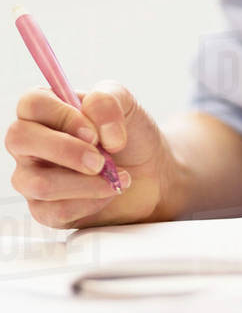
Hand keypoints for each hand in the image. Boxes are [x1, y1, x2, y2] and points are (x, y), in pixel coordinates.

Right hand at [5, 81, 179, 228]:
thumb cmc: (130, 135)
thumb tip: (96, 132)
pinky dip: (91, 202)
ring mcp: (32, 176)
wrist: (151, 174)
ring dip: (86, 183)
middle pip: (19, 139)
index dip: (62, 116)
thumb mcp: (127, 105)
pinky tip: (108, 192)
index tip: (94, 132)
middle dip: (66, 151)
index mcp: (46, 109)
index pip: (32, 103)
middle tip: (100, 159)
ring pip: (39, 183)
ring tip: (114, 177)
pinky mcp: (44, 209)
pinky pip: (56, 211)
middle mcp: (31, 142)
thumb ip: (107, 101)